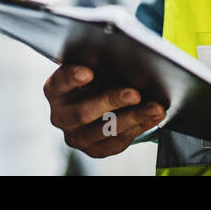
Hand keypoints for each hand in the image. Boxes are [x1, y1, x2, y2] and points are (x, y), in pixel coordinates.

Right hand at [44, 65, 164, 158]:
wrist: (99, 101)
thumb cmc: (97, 78)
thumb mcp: (95, 67)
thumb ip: (102, 63)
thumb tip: (128, 59)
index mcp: (55, 90)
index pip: (59, 83)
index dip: (72, 78)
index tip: (88, 72)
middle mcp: (61, 116)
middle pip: (83, 113)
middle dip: (112, 101)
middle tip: (135, 93)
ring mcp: (76, 136)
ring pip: (105, 130)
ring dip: (134, 117)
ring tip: (155, 107)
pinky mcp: (94, 150)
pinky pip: (118, 141)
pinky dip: (140, 127)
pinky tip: (153, 116)